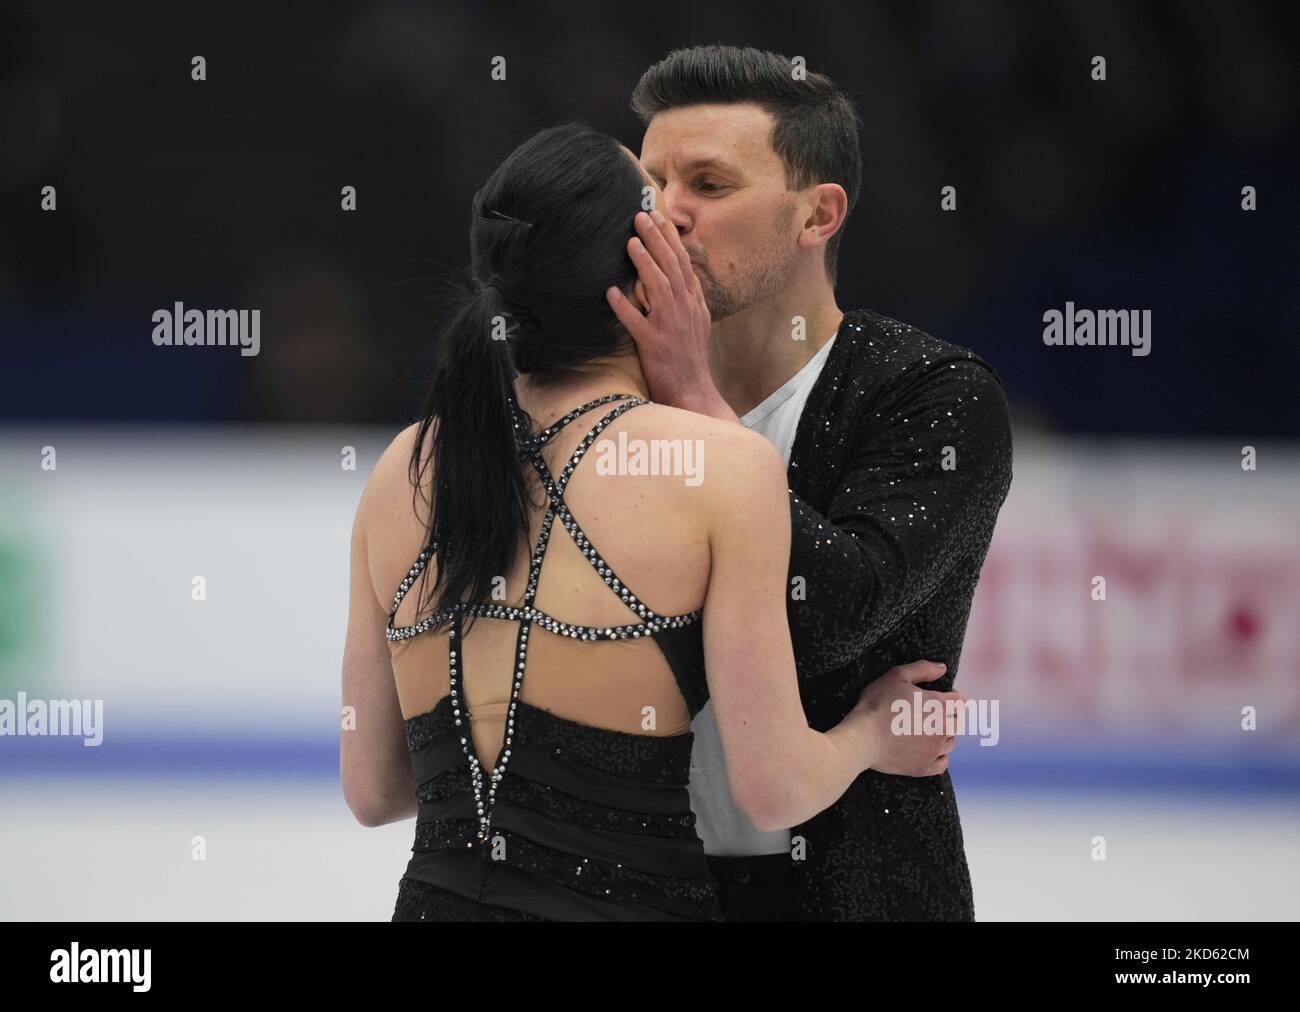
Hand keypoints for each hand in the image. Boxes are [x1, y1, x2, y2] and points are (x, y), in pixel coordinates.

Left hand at [605, 210, 729, 416]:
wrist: (693, 393)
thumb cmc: (689, 359)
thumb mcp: (696, 324)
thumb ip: (686, 298)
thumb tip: (675, 276)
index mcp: (693, 303)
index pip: (682, 263)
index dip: (670, 238)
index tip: (658, 217)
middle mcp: (684, 309)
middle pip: (671, 267)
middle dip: (657, 239)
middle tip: (641, 216)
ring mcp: (670, 326)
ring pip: (659, 287)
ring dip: (645, 263)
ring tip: (630, 242)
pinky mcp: (654, 345)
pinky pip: (637, 322)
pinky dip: (624, 306)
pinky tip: (611, 292)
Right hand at [849, 660, 962, 776]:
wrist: (862, 738)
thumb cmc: (877, 704)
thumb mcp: (897, 676)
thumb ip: (923, 669)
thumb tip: (942, 668)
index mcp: (939, 705)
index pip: (959, 701)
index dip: (951, 697)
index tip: (940, 698)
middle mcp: (943, 728)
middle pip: (957, 722)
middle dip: (948, 716)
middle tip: (929, 714)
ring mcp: (935, 750)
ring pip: (951, 742)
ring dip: (943, 736)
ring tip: (926, 732)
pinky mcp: (924, 767)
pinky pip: (943, 763)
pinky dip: (939, 757)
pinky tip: (929, 751)